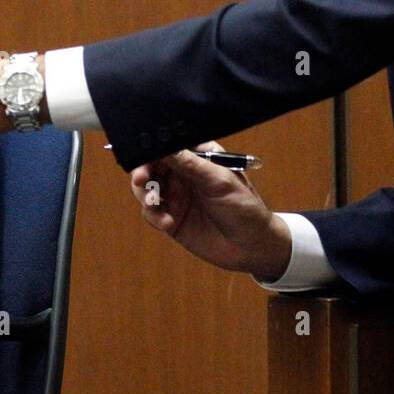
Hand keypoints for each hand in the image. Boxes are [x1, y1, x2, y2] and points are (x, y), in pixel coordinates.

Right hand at [130, 141, 292, 280]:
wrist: (252, 247)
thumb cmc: (244, 207)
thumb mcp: (220, 181)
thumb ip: (191, 164)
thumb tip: (165, 146)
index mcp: (199, 158)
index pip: (170, 146)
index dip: (154, 150)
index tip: (145, 157)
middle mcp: (185, 174)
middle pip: (153, 166)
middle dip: (143, 171)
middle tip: (141, 180)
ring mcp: (177, 197)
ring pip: (147, 188)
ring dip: (145, 194)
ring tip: (153, 203)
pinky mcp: (172, 219)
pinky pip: (152, 213)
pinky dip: (154, 216)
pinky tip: (168, 223)